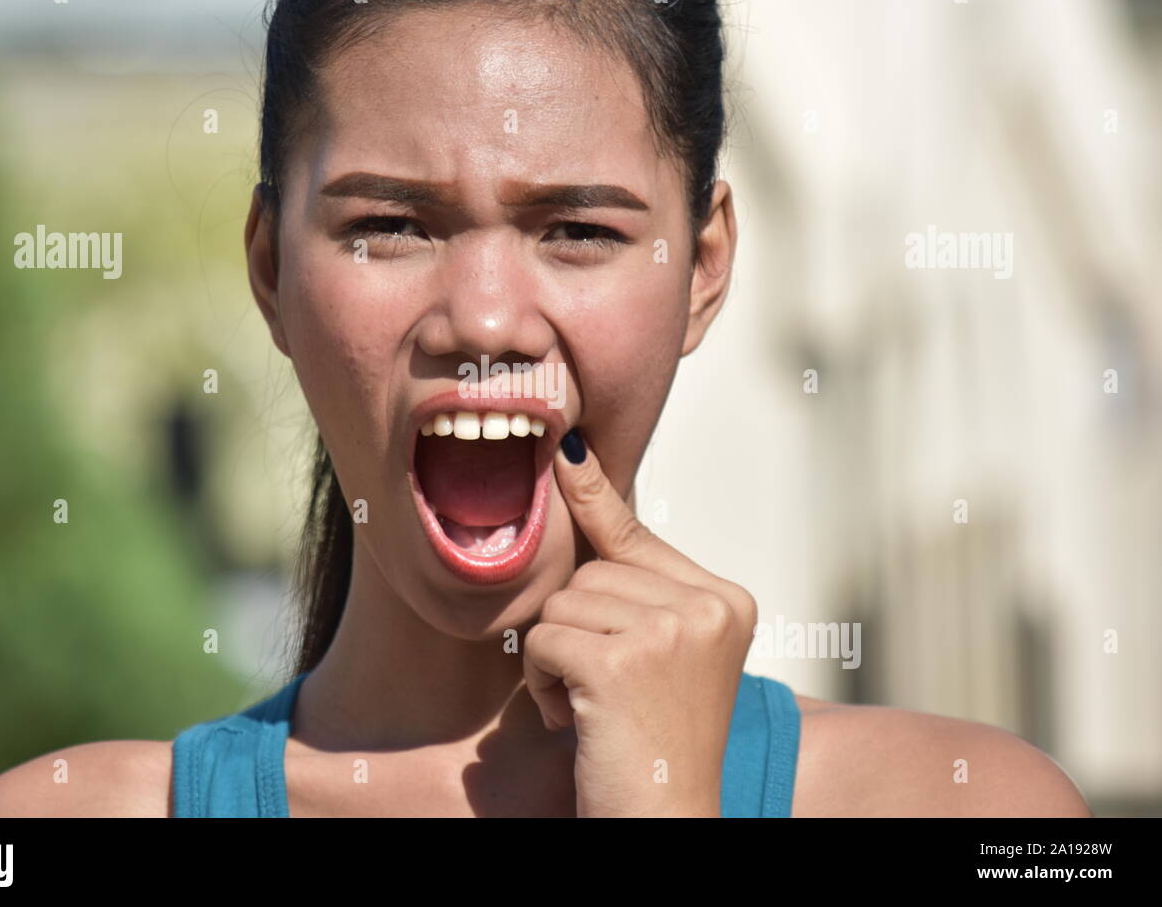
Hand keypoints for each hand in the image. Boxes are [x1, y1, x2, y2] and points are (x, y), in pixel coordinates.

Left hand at [523, 429, 757, 816]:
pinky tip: (577, 720)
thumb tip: (584, 492)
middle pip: (592, 573)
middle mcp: (709, 609)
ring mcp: (672, 633)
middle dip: (576, 630)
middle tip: (604, 690)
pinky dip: (543, 683)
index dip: (594, 499)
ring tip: (594, 708)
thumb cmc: (655, 742)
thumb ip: (636, 587)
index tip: (566, 448)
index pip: (638, 535)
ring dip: (557, 659)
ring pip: (563, 605)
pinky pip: (546, 641)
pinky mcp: (624, 663)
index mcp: (726, 601)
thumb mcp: (663, 652)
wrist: (666, 821)